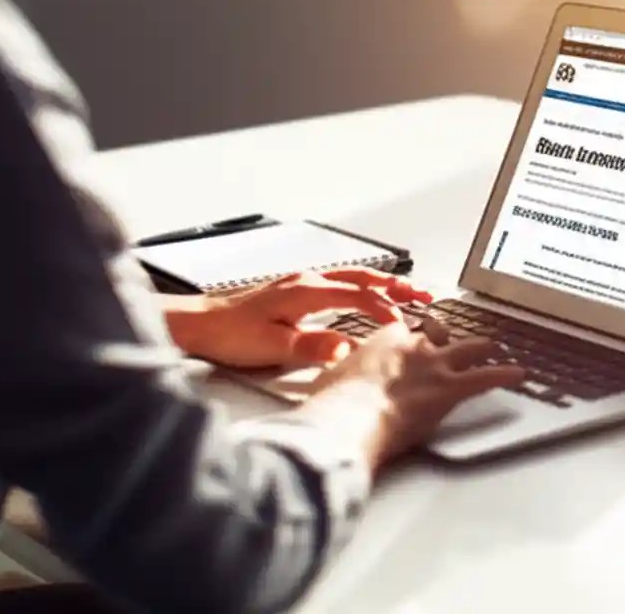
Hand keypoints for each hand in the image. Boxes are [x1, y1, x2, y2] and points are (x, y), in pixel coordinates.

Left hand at [164, 268, 431, 368]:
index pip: (358, 297)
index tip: (404, 324)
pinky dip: (362, 287)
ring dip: (382, 284)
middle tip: (424, 295)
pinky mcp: (295, 292)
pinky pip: (339, 284)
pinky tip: (366, 296)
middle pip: (362, 279)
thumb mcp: (273, 346)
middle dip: (396, 286)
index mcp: (307, 292)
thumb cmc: (232, 334)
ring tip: (407, 292)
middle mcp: (307, 282)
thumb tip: (346, 346)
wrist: (201, 324)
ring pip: (352, 278)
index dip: (384, 309)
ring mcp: (301, 284)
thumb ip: (312, 346)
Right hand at [303, 316, 524, 465]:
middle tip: (453, 338)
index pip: (404, 329)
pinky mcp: (451, 389)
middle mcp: (414, 346)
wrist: (350, 416)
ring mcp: (436, 366)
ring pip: (470, 348)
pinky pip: (486, 377)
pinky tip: (519, 374)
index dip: (410, 336)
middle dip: (449, 336)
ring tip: (496, 348)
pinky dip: (505, 374)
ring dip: (484, 348)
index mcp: (384, 340)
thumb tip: (336, 381)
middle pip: (440, 333)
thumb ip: (343, 374)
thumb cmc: (335, 402)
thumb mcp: (332, 378)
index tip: (411, 340)